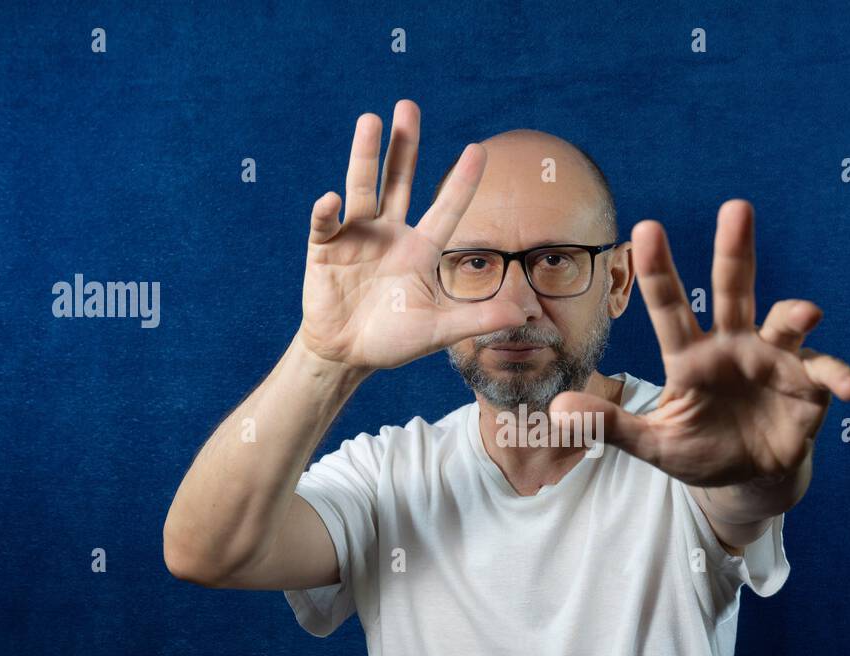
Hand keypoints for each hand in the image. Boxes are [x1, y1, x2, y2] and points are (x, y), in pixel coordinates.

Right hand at [299, 100, 523, 369]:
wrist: (347, 355)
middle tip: (408, 106)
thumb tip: (524, 315)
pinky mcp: (326, 249)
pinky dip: (326, 212)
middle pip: (399, 180)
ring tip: (370, 120)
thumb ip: (478, 319)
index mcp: (420, 249)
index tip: (479, 149)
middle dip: (403, 145)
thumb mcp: (440, 330)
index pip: (446, 208)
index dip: (462, 181)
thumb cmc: (394, 340)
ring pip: (363, 187)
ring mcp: (357, 238)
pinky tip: (331, 200)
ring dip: (365, 156)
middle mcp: (390, 234)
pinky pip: (325, 224)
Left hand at [550, 200, 849, 486]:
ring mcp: (773, 362)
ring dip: (794, 317)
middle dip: (734, 251)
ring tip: (803, 314)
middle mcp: (733, 345)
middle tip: (736, 207)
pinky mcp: (807, 388)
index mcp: (690, 355)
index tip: (645, 228)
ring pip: (783, 326)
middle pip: (732, 290)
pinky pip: (824, 375)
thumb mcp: (651, 443)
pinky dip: (838, 377)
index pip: (669, 307)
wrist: (747, 477)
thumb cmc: (698, 450)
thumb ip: (609, 425)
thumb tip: (557, 407)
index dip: (658, 271)